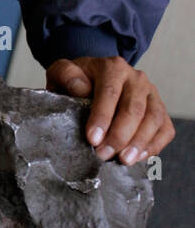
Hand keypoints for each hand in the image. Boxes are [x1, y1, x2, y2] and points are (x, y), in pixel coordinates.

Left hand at [46, 56, 174, 163]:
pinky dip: (155, 145)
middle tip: (103, 155)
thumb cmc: (77, 81)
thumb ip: (66, 75)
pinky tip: (139, 158)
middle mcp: (136, 78)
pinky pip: (165, 129)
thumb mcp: (63, 73)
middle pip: (133, 108)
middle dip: (119, 135)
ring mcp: (151, 94)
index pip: (110, 92)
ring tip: (123, 160)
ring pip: (153, 119)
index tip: (92, 139)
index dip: (102, 117)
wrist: (93, 80)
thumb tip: (81, 89)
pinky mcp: (160, 110)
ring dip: (139, 143)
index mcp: (113, 68)